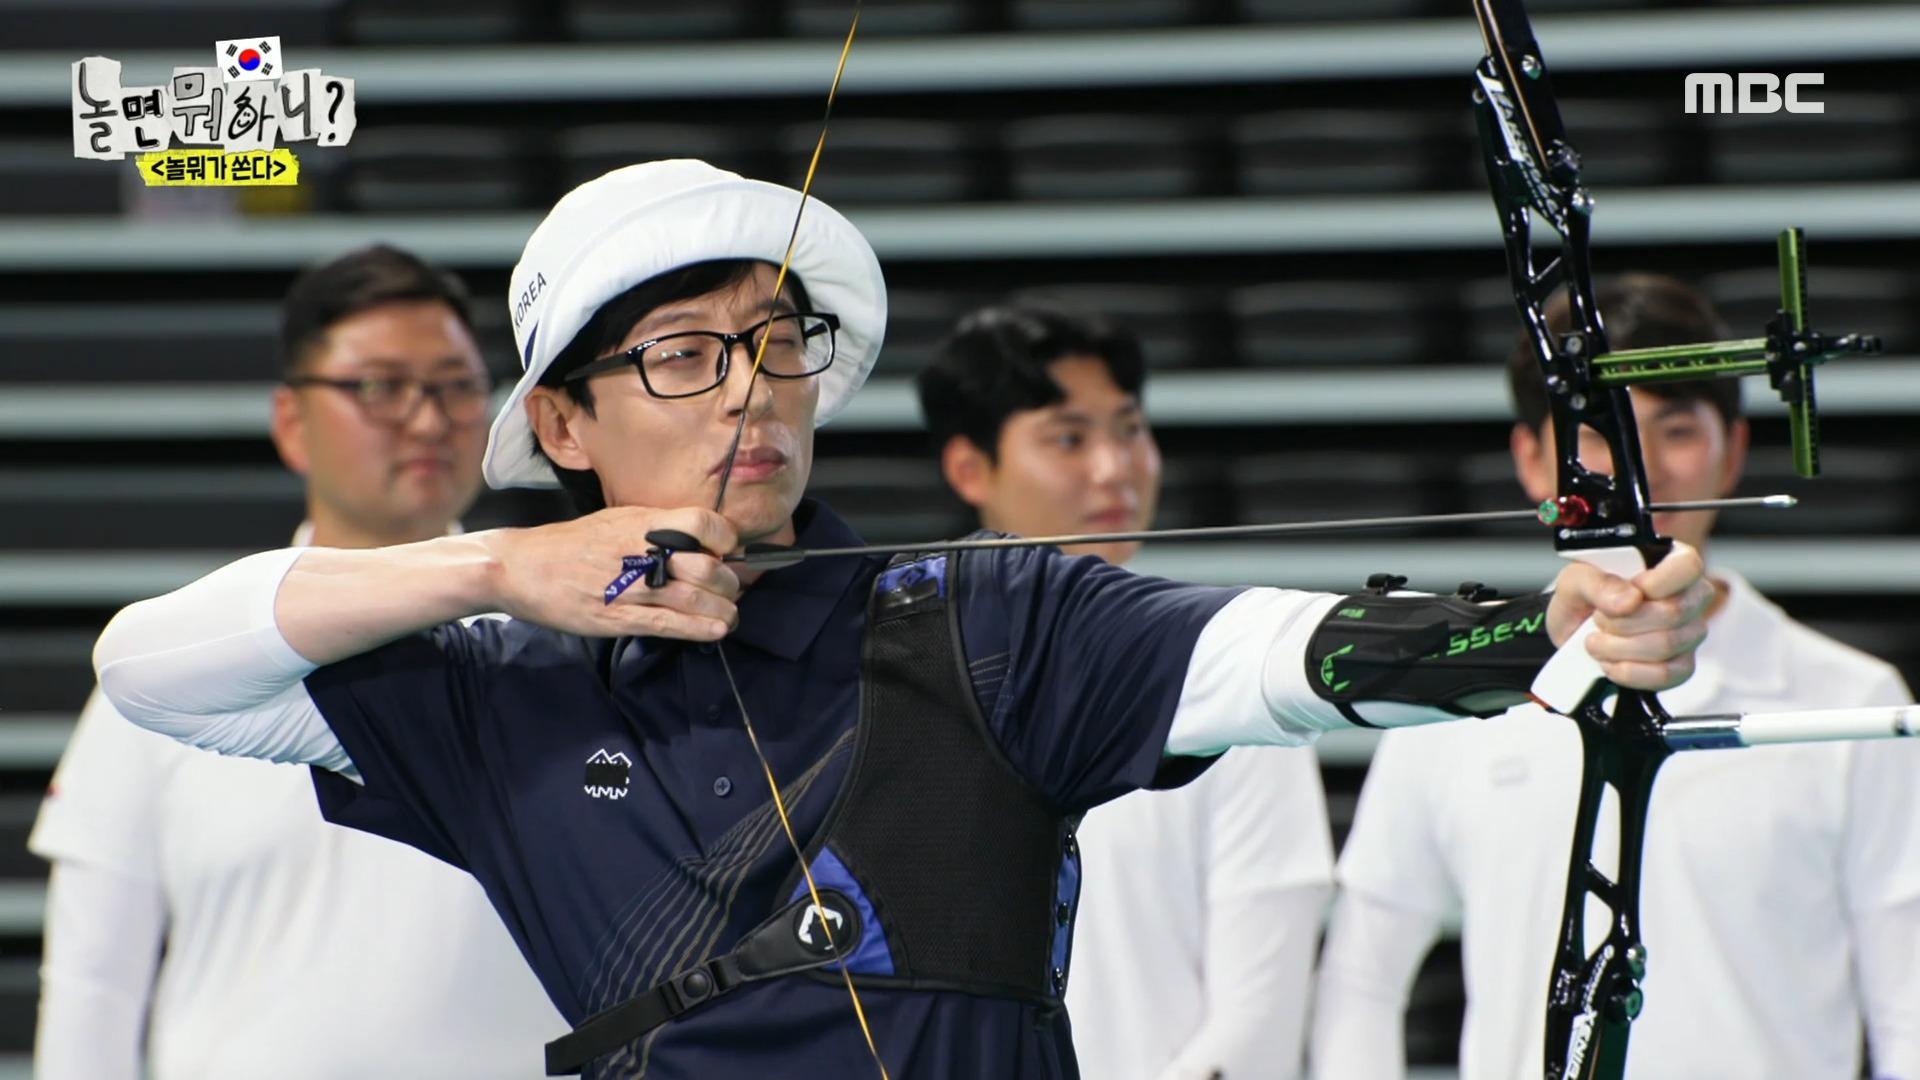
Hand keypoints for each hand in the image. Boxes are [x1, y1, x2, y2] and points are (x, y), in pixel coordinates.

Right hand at [483, 507, 740, 639]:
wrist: (522, 567)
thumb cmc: (570, 544)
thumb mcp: (615, 520)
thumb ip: (653, 528)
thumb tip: (694, 541)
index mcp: (641, 523)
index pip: (701, 521)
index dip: (723, 537)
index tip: (726, 549)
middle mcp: (640, 552)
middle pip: (706, 566)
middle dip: (728, 581)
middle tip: (729, 588)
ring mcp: (630, 588)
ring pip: (694, 598)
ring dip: (722, 609)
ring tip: (729, 615)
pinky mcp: (618, 618)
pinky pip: (670, 624)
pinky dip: (701, 628)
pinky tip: (717, 630)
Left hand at [1545, 542, 1711, 691]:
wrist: (1572, 632)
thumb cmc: (1583, 597)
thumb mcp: (1576, 580)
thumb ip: (1598, 583)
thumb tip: (1630, 600)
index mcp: (1670, 562)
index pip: (1688, 567)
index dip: (1656, 583)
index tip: (1627, 593)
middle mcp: (1689, 596)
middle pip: (1674, 612)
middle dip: (1623, 621)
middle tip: (1598, 619)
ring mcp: (1690, 633)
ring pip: (1666, 645)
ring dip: (1619, 648)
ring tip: (1597, 641)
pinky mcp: (1682, 666)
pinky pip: (1665, 675)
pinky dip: (1628, 671)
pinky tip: (1611, 662)